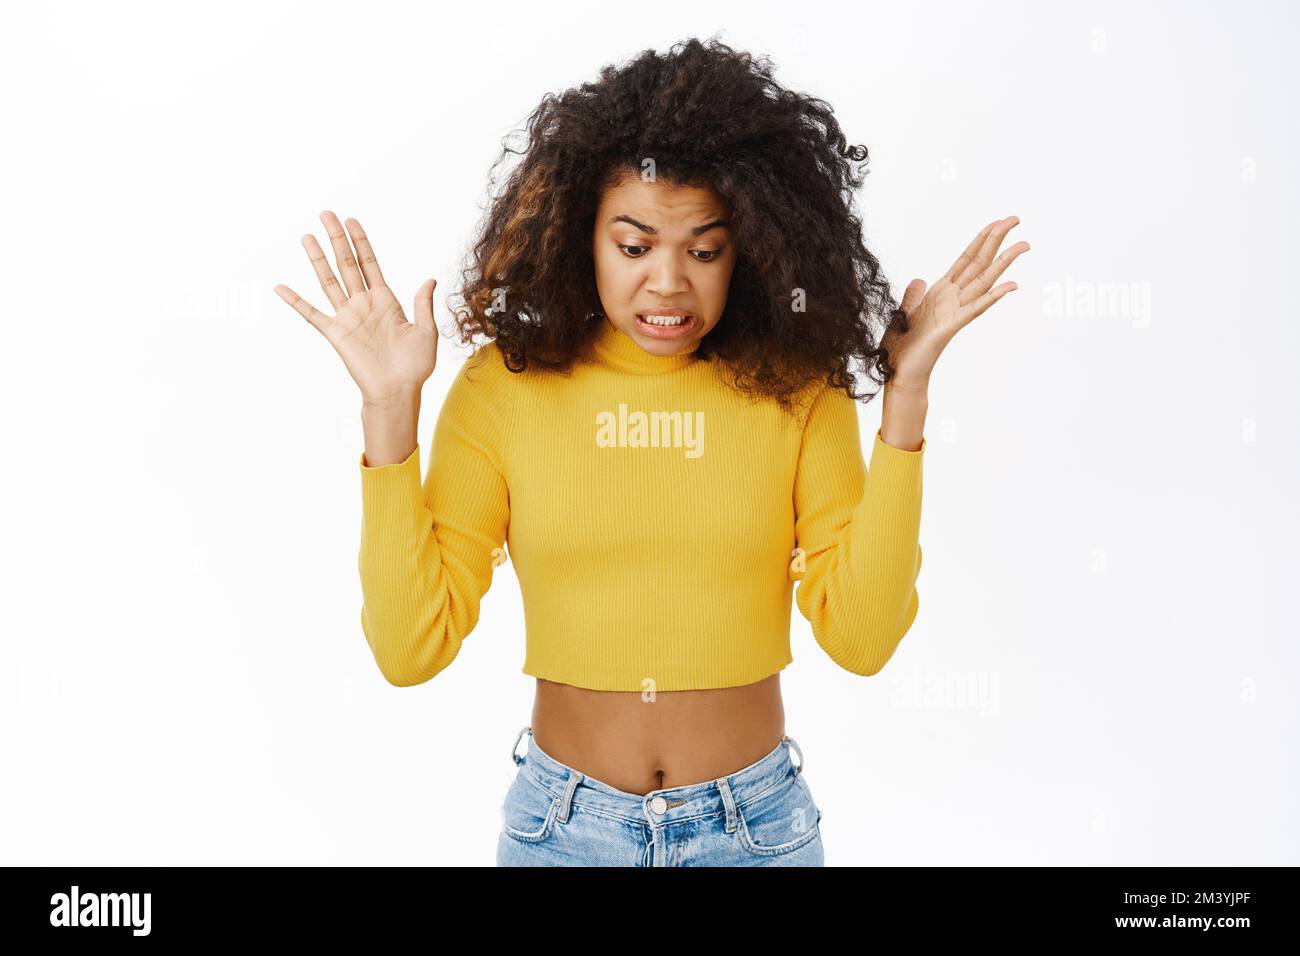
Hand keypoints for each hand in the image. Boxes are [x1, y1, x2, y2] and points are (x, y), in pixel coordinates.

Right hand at [274, 210, 438, 405]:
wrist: (398, 391)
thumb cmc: (414, 366)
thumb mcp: (426, 331)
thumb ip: (423, 304)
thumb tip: (430, 279)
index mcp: (386, 301)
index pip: (370, 264)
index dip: (360, 242)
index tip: (351, 221)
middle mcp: (364, 304)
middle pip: (347, 264)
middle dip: (337, 239)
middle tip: (326, 214)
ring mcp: (348, 317)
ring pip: (329, 281)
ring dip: (317, 259)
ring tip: (307, 236)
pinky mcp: (336, 334)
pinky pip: (311, 314)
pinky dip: (295, 301)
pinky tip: (280, 287)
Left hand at [882, 215, 1029, 389]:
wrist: (900, 375)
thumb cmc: (903, 349)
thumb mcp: (903, 314)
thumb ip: (913, 296)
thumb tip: (919, 279)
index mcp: (940, 293)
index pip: (965, 260)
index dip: (980, 240)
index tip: (997, 222)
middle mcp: (951, 299)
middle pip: (979, 264)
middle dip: (997, 240)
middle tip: (1017, 220)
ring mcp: (954, 313)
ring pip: (983, 282)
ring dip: (1003, 263)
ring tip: (1023, 246)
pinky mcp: (950, 328)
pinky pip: (974, 310)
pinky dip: (992, 297)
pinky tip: (1010, 286)